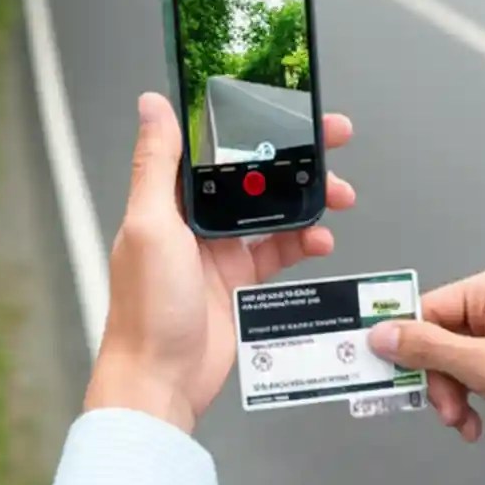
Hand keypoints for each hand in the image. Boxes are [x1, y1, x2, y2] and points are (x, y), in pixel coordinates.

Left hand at [84, 93, 355, 432]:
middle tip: (332, 142)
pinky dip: (304, 244)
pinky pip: (280, 253)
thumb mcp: (151, 226)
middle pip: (251, 176)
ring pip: (272, 213)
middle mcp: (192, 222)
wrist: (161, 379)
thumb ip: (156, 164)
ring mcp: (218, 253)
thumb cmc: (146, 309)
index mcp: (167, 200)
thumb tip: (152, 106)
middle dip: (294, 158)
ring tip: (338, 196)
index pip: (213, 147)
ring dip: (307, 201)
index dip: (250, 123)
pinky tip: (321, 239)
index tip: (284, 106)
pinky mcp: (239, 283)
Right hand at [367, 267, 484, 442]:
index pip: (425, 310)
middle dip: (437, 380)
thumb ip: (428, 349)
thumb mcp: (482, 365)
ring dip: (452, 396)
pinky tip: (475, 423)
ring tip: (463, 422)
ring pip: (452, 362)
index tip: (384, 371)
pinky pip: (472, 374)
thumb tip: (383, 334)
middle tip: (444, 410)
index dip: (405, 345)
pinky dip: (468, 399)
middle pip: (437, 340)